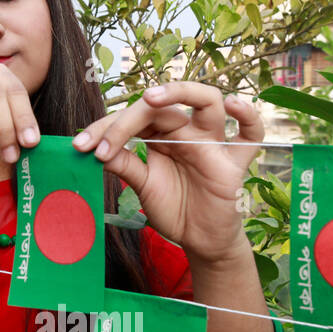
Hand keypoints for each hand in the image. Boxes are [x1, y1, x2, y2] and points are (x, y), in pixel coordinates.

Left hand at [72, 82, 262, 261]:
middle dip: (129, 118)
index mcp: (160, 134)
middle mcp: (186, 131)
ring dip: (182, 92)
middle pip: (163, 106)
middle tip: (106, 136)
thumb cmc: (173, 206)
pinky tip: (233, 104)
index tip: (80, 146)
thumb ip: (124, 165)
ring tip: (153, 97)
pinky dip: (248, 116)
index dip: (106, 129)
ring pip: (208, 101)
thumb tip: (93, 149)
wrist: (199, 239)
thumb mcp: (142, 186)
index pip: (133, 117)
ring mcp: (212, 143)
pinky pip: (252, 133)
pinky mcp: (235, 162)